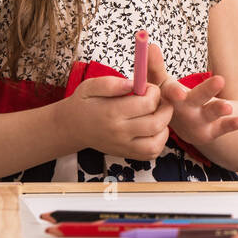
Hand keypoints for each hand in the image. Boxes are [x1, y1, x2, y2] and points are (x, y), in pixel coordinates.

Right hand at [57, 75, 173, 160]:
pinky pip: (151, 153)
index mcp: (111, 112)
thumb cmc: (85, 104)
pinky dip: (159, 141)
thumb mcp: (91, 86)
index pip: (147, 103)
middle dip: (165, 108)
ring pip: (157, 142)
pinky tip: (152, 129)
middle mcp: (119, 132)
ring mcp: (124, 146)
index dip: (154, 92)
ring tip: (156, 115)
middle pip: (156, 123)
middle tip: (158, 101)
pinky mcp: (127, 154)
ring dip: (164, 126)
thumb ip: (112, 84)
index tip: (147, 88)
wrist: (72, 128)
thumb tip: (134, 84)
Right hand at [147, 43, 237, 145]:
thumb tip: (150, 45)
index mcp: (170, 99)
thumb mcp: (159, 84)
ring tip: (229, 106)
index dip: (173, 93)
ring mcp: (198, 122)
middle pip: (194, 100)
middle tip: (220, 80)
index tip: (178, 91)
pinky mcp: (211, 131)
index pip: (170, 94)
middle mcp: (183, 111)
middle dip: (206, 91)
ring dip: (219, 109)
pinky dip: (232, 124)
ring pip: (209, 114)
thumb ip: (154, 66)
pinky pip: (222, 127)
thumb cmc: (169, 98)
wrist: (181, 127)